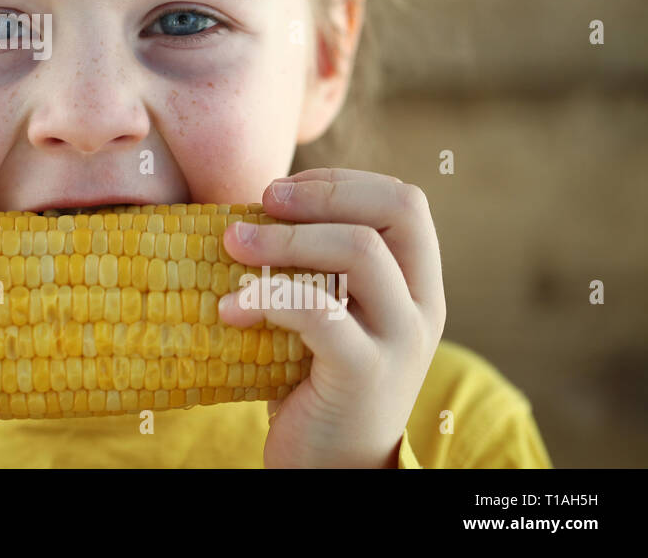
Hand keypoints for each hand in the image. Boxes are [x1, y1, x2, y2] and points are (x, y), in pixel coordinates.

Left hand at [218, 168, 446, 467]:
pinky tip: (230, 309)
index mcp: (417, 284)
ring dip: (285, 238)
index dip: (342, 183)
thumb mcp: (325, 312)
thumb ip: (313, 266)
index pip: (404, 202)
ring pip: (361, 252)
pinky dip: (268, 297)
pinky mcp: (366, 375)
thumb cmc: (312, 379)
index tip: (282, 187)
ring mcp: (401, 341)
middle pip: (391, 214)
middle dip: (319, 196)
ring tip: (231, 243)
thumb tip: (251, 206)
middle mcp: (422, 308)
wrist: (328, 468)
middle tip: (259, 202)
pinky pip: (321, 313)